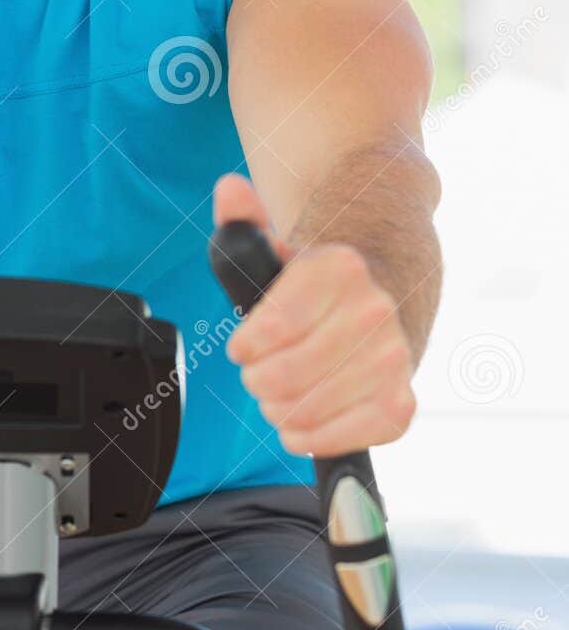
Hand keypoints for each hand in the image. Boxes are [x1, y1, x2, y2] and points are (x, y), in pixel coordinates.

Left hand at [214, 172, 415, 457]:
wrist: (398, 281)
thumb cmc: (323, 276)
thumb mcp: (280, 243)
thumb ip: (244, 222)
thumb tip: (228, 189)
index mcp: (339, 268)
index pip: (264, 333)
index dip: (244, 346)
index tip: (246, 344)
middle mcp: (374, 312)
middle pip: (276, 379)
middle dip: (257, 379)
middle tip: (264, 370)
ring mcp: (394, 360)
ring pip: (300, 413)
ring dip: (279, 410)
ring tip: (285, 393)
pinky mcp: (402, 404)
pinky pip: (338, 440)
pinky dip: (310, 437)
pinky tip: (306, 420)